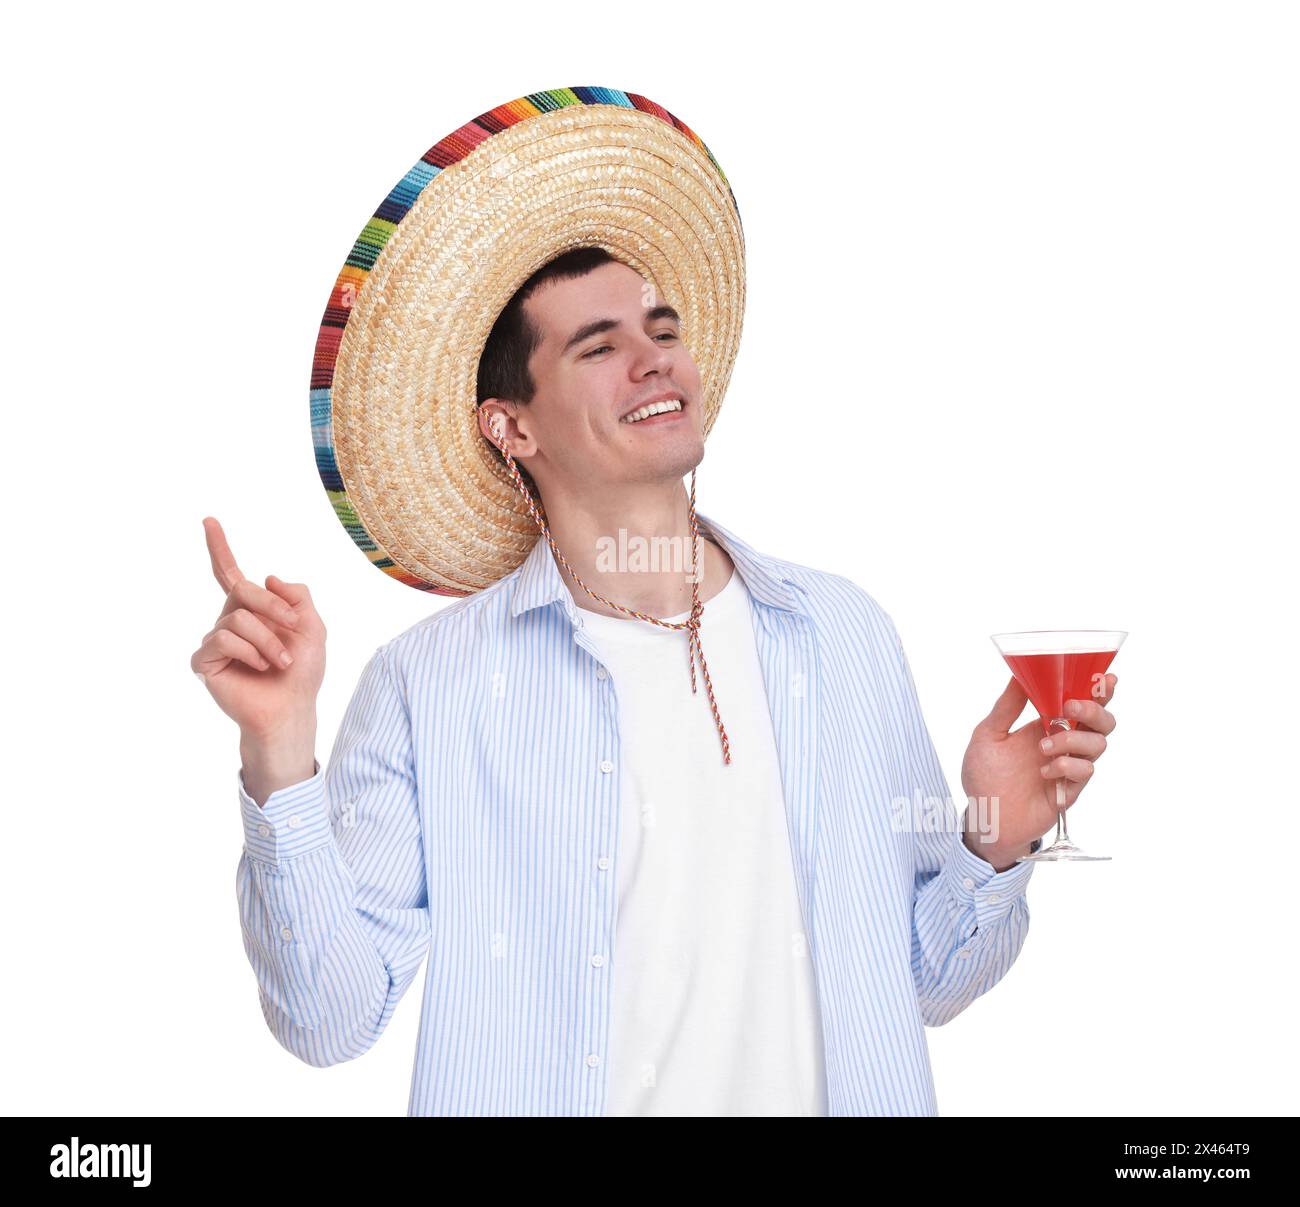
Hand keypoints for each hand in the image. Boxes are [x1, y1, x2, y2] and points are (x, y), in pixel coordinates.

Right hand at [191, 517, 326, 739]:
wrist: (293, 708)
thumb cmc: (302, 671)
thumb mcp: (313, 627)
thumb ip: (296, 596)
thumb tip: (265, 577)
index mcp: (253, 610)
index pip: (231, 574)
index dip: (220, 548)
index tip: (209, 521)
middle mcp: (230, 620)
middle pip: (241, 589)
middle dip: (272, 606)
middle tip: (292, 625)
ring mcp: (217, 640)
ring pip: (237, 618)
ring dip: (268, 640)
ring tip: (280, 662)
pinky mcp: (205, 661)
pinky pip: (224, 640)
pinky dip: (251, 652)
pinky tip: (260, 668)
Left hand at [959, 673, 1118, 868]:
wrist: (983, 816)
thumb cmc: (984, 775)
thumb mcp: (988, 734)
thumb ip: (1006, 706)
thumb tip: (1018, 675)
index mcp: (1045, 724)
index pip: (1080, 702)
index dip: (1098, 690)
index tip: (1106, 678)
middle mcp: (1063, 743)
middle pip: (1101, 722)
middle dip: (1094, 710)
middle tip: (1070, 708)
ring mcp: (1068, 766)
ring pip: (1098, 744)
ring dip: (1073, 740)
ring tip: (1043, 748)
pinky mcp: (1070, 790)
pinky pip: (1085, 772)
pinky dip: (1066, 766)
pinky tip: (1044, 772)